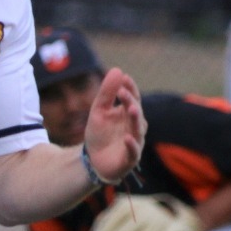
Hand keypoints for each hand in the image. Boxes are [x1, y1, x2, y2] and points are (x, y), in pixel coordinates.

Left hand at [82, 67, 144, 183]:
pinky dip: (131, 144)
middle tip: (122, 92)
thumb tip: (117, 69)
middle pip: (136, 111)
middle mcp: (136, 126)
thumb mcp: (98, 111)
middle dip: (130, 101)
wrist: (93, 161)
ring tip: (130, 109)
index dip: (129, 88)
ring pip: (138, 129)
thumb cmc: (99, 134)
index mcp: (129, 113)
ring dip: (135, 119)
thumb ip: (107, 92)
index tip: (123, 77)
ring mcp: (135, 142)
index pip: (133, 97)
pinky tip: (126, 137)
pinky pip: (133, 151)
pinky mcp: (130, 158)